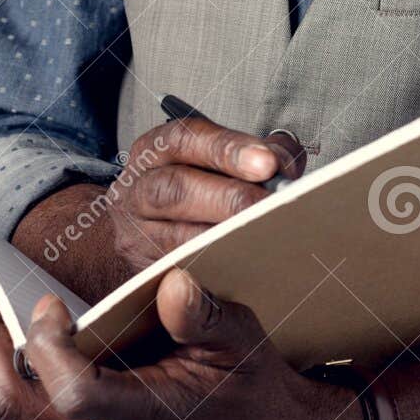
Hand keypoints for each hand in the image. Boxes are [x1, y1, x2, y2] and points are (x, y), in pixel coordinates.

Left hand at [0, 265, 362, 419]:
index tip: (46, 300)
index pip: (72, 393)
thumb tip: (171, 283)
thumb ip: (203, 315)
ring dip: (3, 352)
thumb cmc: (256, 388)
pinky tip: (42, 326)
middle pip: (16, 405)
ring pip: (22, 410)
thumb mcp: (242, 339)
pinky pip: (44, 415)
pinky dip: (32, 370)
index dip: (46, 346)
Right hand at [12, 116, 304, 304]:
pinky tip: (246, 274)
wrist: (133, 236)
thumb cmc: (190, 191)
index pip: (185, 139)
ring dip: (222, 240)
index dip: (228, 149)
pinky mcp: (144, 278)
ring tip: (265, 239)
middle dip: (230, 197)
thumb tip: (285, 165)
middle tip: (271, 206)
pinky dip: (212, 278)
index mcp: (155, 153)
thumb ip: (252, 156)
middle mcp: (137, 192)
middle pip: (174, 189)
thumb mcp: (210, 162)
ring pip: (172, 239)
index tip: (268, 164)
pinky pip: (175, 280)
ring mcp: (134, 238)